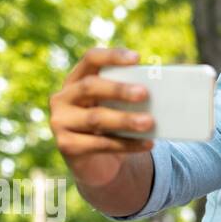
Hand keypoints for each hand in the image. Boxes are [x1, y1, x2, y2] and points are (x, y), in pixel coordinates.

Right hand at [48, 47, 154, 187]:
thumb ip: (127, 99)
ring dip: (125, 120)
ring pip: (96, 118)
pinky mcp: (66, 146)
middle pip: (90, 87)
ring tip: (149, 122)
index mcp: (76, 80)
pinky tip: (147, 143)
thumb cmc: (109, 128)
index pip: (90, 59)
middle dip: (118, 89)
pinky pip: (100, 144)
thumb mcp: (115, 109)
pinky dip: (127, 144)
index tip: (136, 58)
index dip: (112, 57)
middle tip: (144, 93)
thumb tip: (160, 96)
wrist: (95, 164)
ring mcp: (60, 122)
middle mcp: (63, 98)